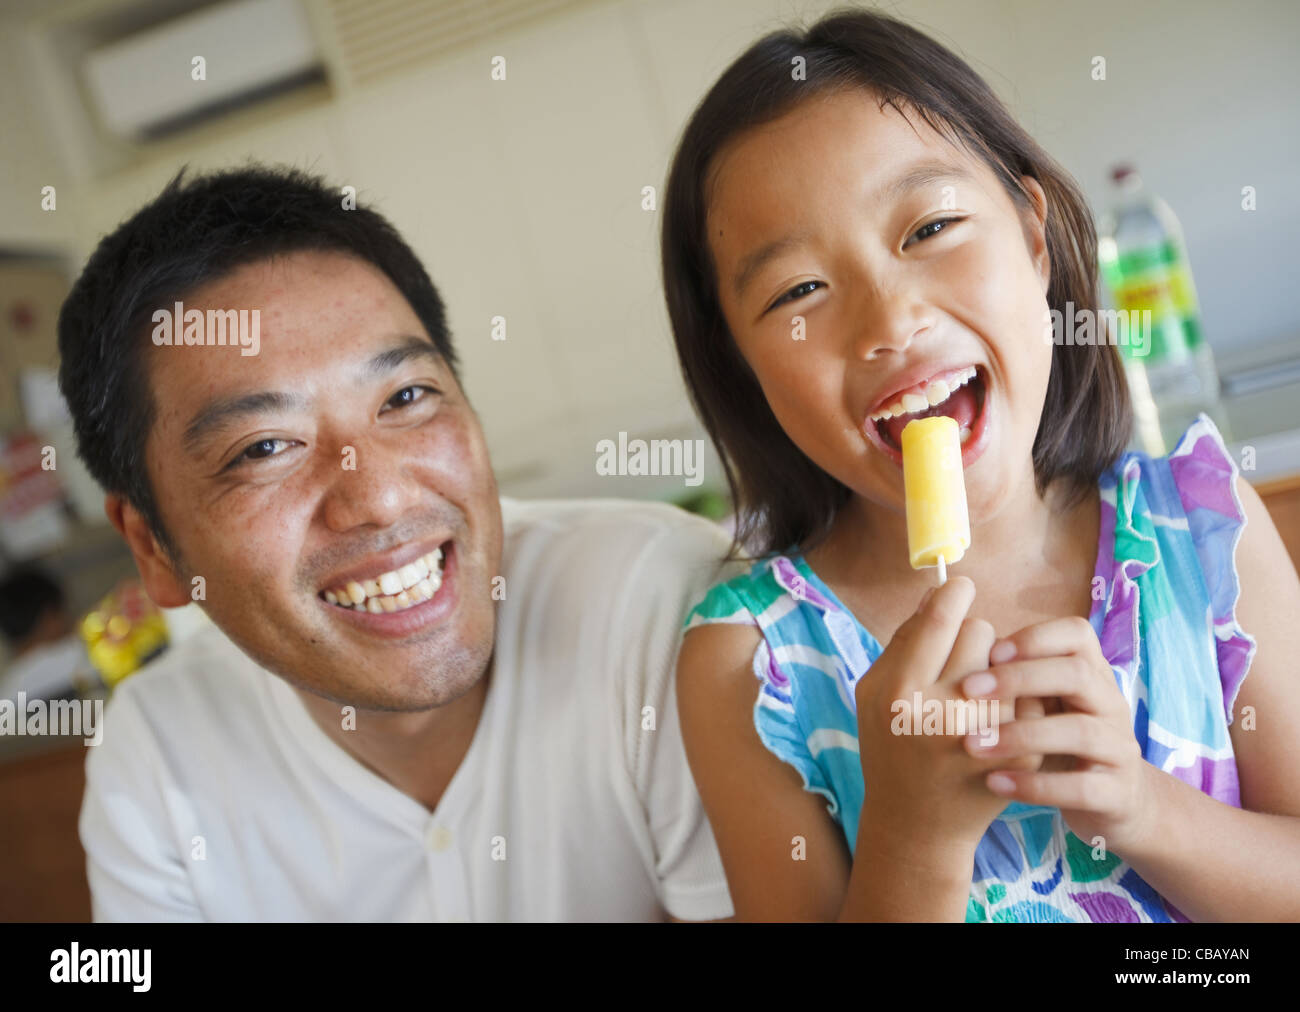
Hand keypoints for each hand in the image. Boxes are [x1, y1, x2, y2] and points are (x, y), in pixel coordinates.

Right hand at [854, 577, 1043, 853]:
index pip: (941, 619)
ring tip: (978, 694)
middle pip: (981, 633)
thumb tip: (938, 593)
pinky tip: (999, 722)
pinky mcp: (1019, 756)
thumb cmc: (889, 748)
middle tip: (961, 660)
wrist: (916, 826)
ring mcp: (986, 737)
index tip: (962, 588)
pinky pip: (1031, 698)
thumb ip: (903, 642)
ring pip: (1011, 663)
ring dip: (999, 669)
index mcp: (900, 692)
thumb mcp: (873, 694)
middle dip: (973, 638)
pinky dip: (1017, 702)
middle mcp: (942, 713)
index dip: (955, 595)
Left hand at [959, 616, 1156, 855]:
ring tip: (972, 745)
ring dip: (1021, 735)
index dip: (1035, 638)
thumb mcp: (1041, 704)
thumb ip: (1016, 678)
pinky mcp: (1117, 794)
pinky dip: (1035, 785)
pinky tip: (995, 782)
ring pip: (1080, 731)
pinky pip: (1081, 787)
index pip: (1078, 634)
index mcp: (1092, 674)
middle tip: (968, 690)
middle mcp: (1111, 705)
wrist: (1109, 802)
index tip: (990, 651)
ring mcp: (1119, 750)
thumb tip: (959, 645)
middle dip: (1020, 678)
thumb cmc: (1056, 742)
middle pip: (1077, 674)